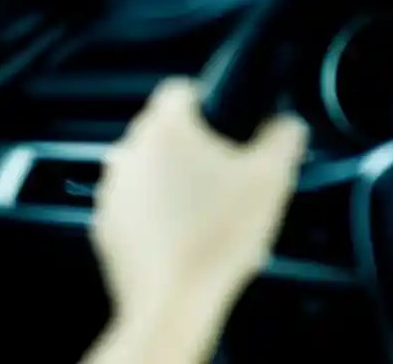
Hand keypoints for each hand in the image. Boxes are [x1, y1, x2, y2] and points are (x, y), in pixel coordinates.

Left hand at [91, 77, 308, 329]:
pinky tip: (186, 235)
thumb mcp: (273, 177)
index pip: (181, 89)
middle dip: (194, 148)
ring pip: (149, 170)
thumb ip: (284, 135)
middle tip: (227, 176)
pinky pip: (136, 207)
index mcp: (166, 129)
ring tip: (206, 212)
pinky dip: (157, 215)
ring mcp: (112, 192)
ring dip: (173, 181)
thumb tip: (286, 124)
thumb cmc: (218, 238)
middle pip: (165, 132)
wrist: (174, 302)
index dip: (209, 101)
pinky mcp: (106, 227)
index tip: (227, 126)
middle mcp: (129, 153)